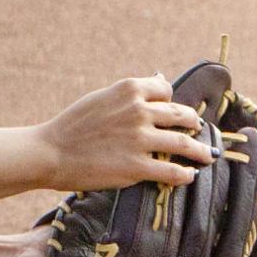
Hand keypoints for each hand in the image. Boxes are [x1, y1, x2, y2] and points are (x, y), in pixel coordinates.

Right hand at [40, 75, 215, 191]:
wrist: (50, 153)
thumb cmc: (72, 125)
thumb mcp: (101, 97)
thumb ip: (130, 93)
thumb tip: (159, 80)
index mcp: (130, 89)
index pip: (166, 91)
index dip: (171, 102)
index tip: (173, 112)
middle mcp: (139, 110)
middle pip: (182, 115)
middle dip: (193, 123)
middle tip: (198, 130)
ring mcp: (141, 139)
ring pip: (184, 143)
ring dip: (199, 151)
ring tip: (206, 156)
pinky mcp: (137, 167)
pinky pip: (172, 171)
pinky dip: (185, 175)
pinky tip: (188, 176)